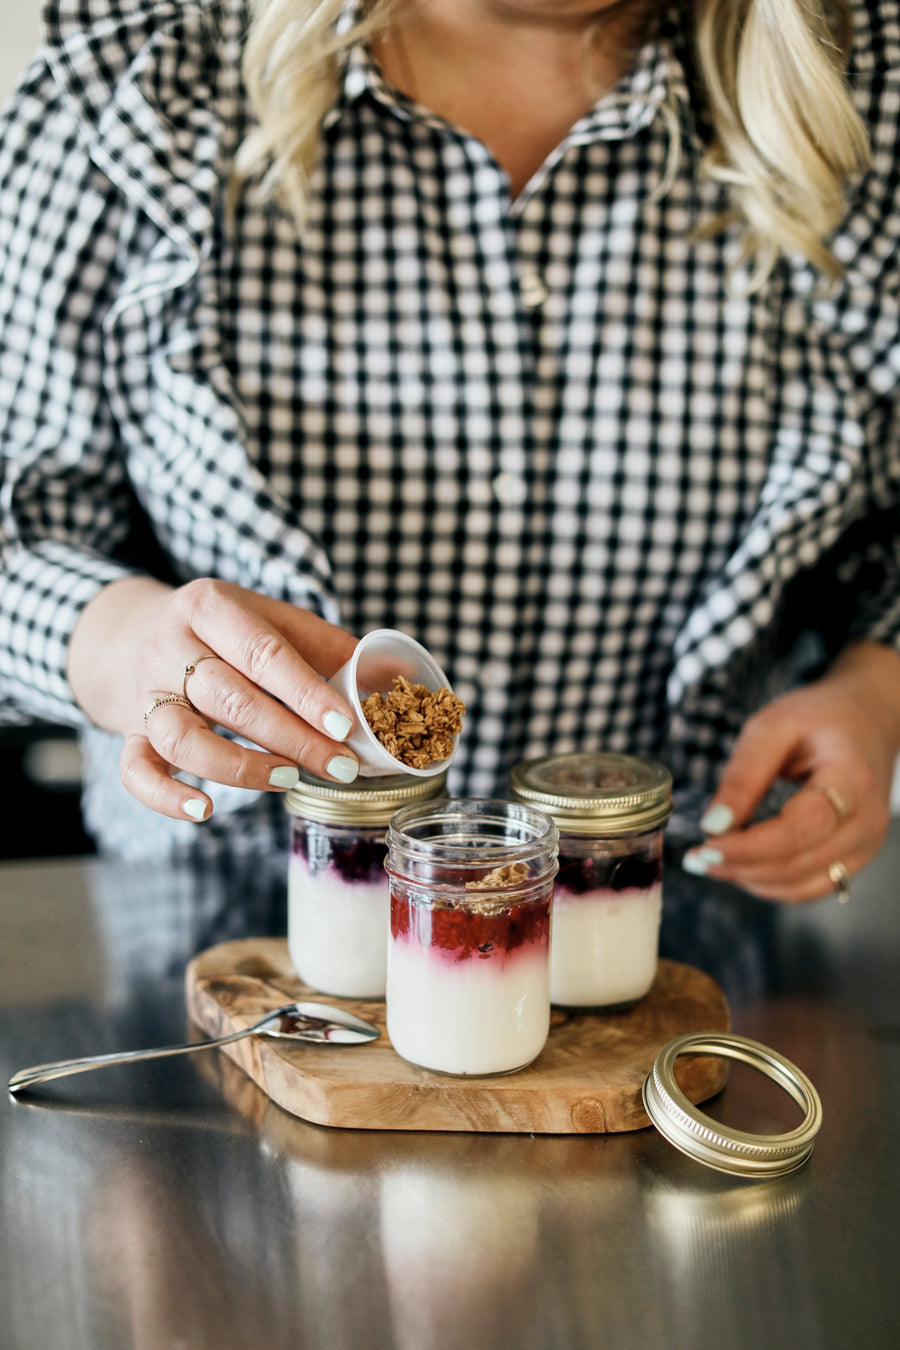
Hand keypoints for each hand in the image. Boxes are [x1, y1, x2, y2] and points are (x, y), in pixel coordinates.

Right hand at [69, 577, 359, 822]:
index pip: (262, 653)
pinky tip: (204, 811)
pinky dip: (165, 797)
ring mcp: (146, 693)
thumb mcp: (272, 618)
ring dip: (240, 766)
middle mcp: (170, 648)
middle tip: (340, 766)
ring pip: (183, 737)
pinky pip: (136, 770)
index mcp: (209, 607)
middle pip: (230, 699)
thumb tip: (390, 677)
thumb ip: (326, 646)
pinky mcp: (132, 733)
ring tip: (288, 779)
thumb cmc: (227, 633)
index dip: (306, 693)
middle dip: (292, 738)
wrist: (139, 634)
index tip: (346, 726)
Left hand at [682, 643, 899, 901]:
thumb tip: (712, 825)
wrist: (866, 720)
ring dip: (751, 879)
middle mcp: (866, 819)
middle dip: (741, 865)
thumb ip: (743, 776)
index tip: (707, 842)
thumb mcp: (772, 728)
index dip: (750, 844)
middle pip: (799, 862)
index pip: (800, 828)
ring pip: (802, 884)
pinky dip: (770, 884)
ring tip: (710, 862)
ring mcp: (865, 844)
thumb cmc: (819, 718)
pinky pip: (810, 887)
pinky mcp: (855, 858)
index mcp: (852, 779)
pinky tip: (740, 868)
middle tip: (695, 856)